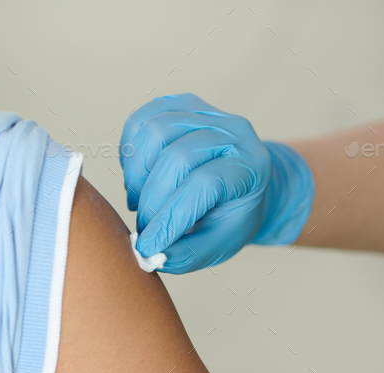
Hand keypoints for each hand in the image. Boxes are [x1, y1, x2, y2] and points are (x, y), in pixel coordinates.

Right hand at [120, 93, 313, 272]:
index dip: (171, 216)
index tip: (148, 244)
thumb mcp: (219, 245)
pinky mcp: (180, 105)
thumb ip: (188, 255)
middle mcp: (233, 132)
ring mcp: (206, 112)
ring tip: (138, 203)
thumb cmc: (231, 217)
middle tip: (144, 227)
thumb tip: (150, 256)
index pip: (205, 184)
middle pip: (179, 156)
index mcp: (252, 167)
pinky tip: (137, 180)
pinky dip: (131, 152)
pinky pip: (143, 120)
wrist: (240, 186)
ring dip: (137, 174)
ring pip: (157, 131)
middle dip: (152, 199)